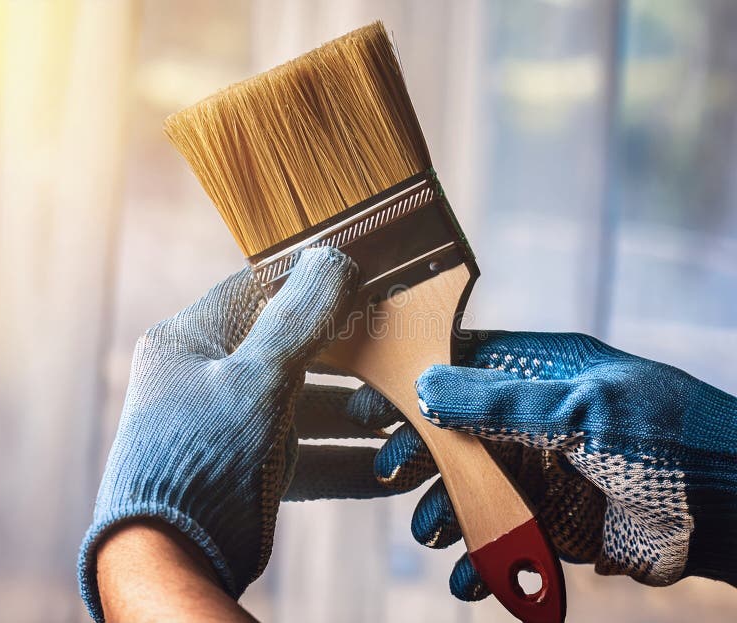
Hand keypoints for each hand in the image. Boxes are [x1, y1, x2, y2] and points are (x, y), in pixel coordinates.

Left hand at [77, 248, 397, 621]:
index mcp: (192, 340)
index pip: (258, 290)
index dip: (312, 281)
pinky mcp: (248, 468)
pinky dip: (346, 462)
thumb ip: (298, 320)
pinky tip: (392, 470)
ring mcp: (230, 425)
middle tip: (398, 349)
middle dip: (349, 358)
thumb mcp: (255, 380)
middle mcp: (209, 377)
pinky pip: (306, 454)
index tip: (362, 276)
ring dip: (356, 417)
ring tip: (406, 418)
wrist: (168, 560)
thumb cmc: (199, 458)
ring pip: (306, 407)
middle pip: (293, 350)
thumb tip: (332, 258)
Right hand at [356, 331, 736, 598]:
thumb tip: (428, 385)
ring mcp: (545, 469)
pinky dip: (483, 557)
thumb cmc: (669, 439)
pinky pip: (505, 534)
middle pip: (458, 432)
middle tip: (391, 475)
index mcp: (542, 374)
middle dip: (423, 456)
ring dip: (448, 511)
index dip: (415, 386)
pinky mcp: (557, 519)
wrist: (735, 510)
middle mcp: (535, 419)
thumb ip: (502, 399)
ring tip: (432, 535)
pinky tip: (469, 578)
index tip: (375, 406)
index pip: (462, 370)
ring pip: (476, 487)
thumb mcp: (581, 409)